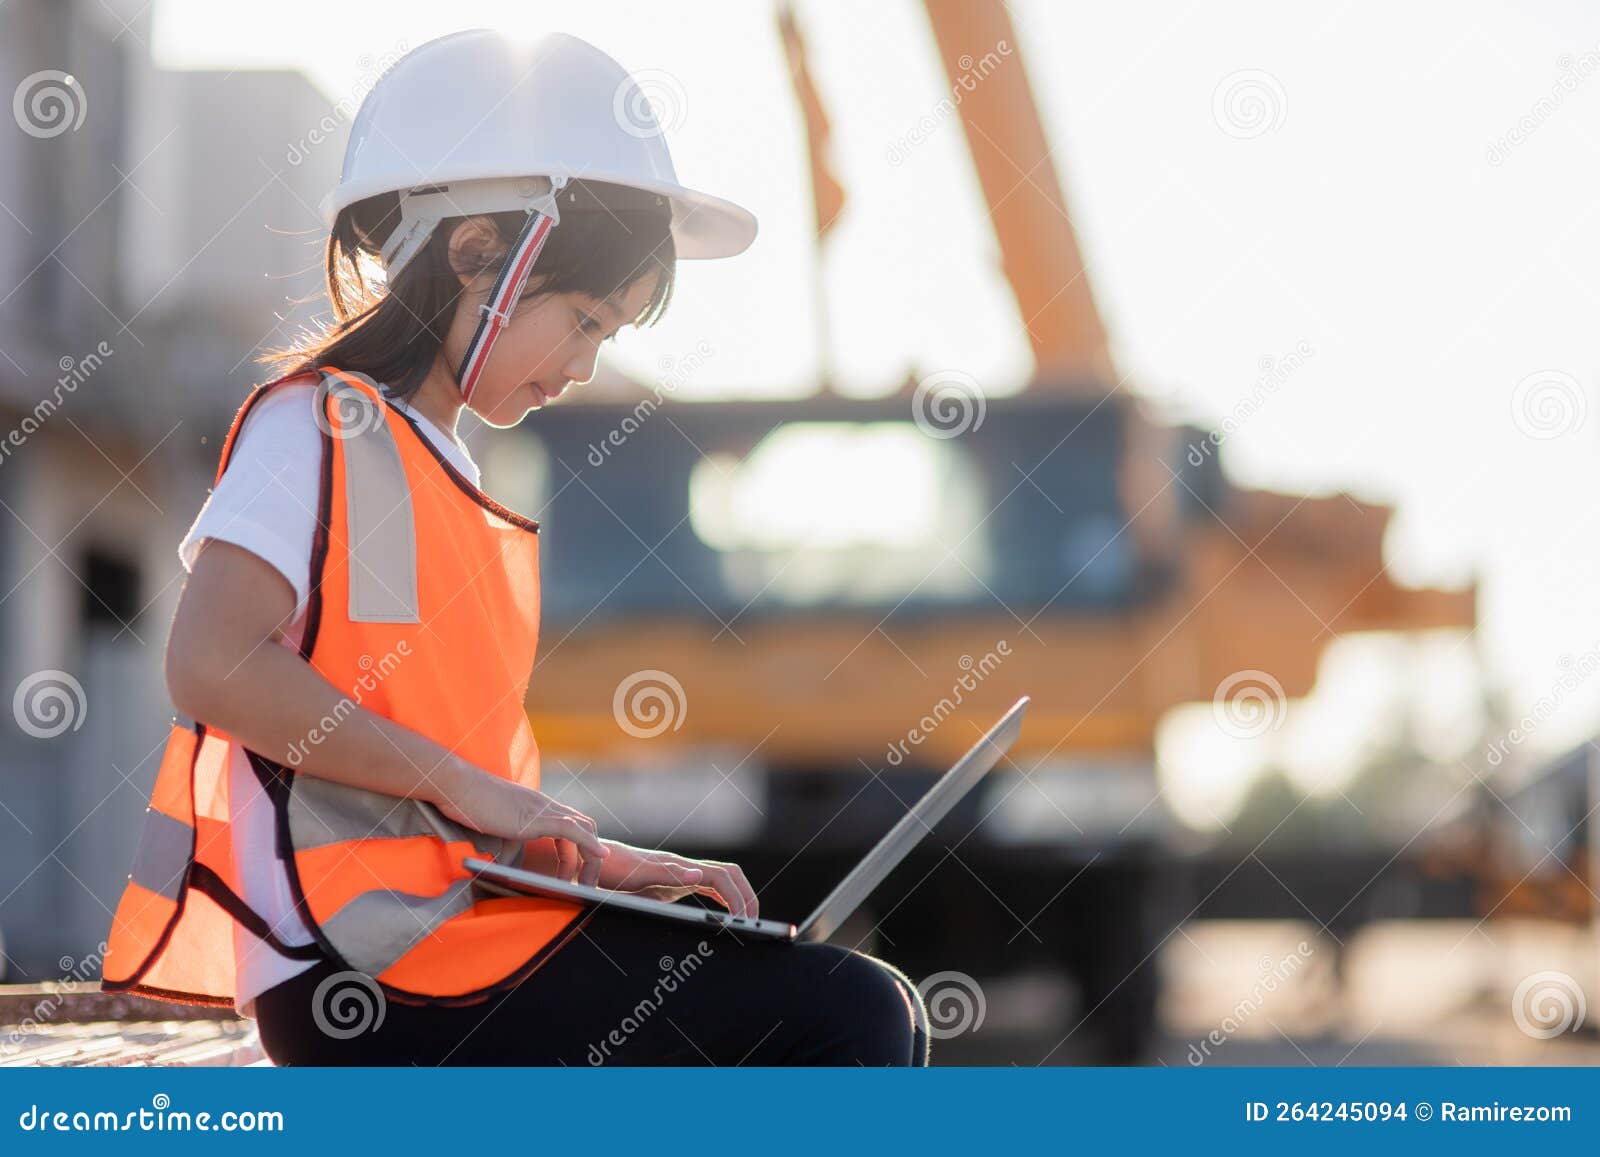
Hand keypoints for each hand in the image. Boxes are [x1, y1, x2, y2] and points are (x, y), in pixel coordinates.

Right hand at [431, 760, 609, 885]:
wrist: (456, 786)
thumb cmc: (468, 805)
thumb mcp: (495, 825)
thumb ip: (508, 839)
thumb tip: (507, 863)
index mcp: (537, 806)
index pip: (572, 824)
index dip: (580, 848)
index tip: (576, 874)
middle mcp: (545, 805)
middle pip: (584, 827)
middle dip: (589, 858)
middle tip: (584, 884)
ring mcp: (542, 809)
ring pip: (583, 830)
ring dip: (590, 859)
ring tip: (585, 885)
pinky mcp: (535, 817)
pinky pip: (572, 830)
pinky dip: (589, 844)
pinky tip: (599, 856)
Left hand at [594, 841, 759, 917]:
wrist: (589, 862)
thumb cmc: (609, 870)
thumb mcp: (636, 875)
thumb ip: (666, 874)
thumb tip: (698, 876)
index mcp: (678, 866)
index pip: (722, 878)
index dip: (738, 897)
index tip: (745, 921)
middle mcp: (683, 867)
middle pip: (730, 876)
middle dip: (748, 897)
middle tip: (756, 925)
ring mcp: (679, 873)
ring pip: (723, 881)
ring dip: (739, 898)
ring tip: (748, 924)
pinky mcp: (673, 882)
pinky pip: (709, 889)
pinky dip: (724, 901)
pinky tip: (726, 918)